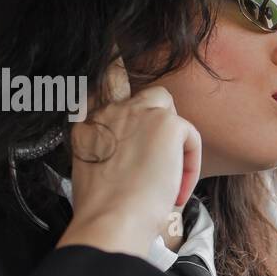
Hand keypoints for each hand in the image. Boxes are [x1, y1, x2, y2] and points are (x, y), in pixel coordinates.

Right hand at [54, 54, 202, 256]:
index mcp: (86, 125)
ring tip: (167, 173)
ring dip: (171, 134)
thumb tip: (132, 157)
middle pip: (129, 83)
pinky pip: (189, 136)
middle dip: (138, 89)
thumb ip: (107, 151)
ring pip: (163, 103)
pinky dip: (190, 163)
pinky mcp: (165, 123)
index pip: (94, 87)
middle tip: (148, 110)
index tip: (109, 56)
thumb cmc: (105, 211)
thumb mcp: (92, 173)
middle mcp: (107, 112)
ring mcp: (135, 112)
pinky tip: (176, 188)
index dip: (105, 74)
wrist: (112, 220)